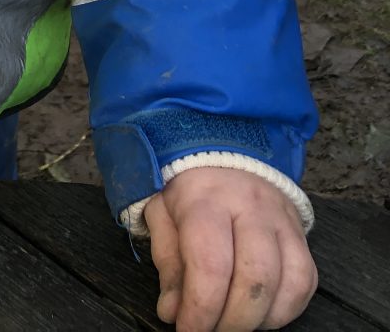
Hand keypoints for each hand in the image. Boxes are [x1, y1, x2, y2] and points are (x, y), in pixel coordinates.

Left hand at [144, 168, 315, 330]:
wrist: (224, 154)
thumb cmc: (188, 191)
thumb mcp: (162, 214)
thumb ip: (167, 263)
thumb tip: (172, 311)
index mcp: (207, 198)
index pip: (210, 264)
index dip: (200, 309)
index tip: (187, 329)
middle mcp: (251, 206)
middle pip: (255, 279)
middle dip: (232, 321)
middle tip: (211, 330)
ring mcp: (282, 220)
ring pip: (288, 284)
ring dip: (260, 319)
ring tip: (234, 322)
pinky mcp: (302, 235)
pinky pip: (306, 283)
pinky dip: (285, 310)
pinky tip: (261, 313)